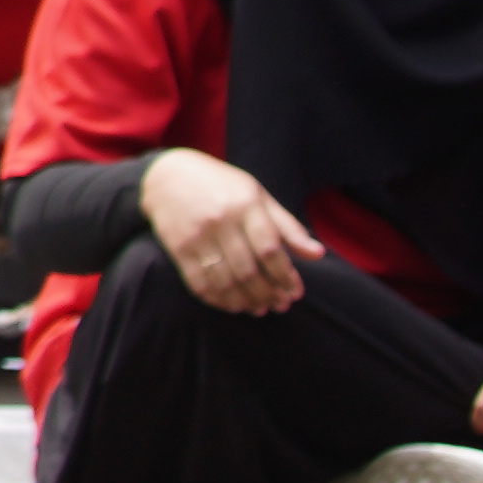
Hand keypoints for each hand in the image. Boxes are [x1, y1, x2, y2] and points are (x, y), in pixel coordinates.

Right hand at [142, 146, 320, 314]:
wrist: (165, 175)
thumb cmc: (220, 185)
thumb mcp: (256, 195)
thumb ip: (287, 226)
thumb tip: (318, 254)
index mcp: (245, 205)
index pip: (270, 251)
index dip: (286, 277)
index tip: (295, 291)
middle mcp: (221, 221)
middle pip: (249, 272)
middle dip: (269, 295)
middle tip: (280, 305)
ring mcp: (197, 236)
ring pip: (225, 282)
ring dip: (246, 302)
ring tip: (259, 308)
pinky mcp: (178, 248)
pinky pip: (200, 283)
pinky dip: (218, 300)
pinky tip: (232, 304)